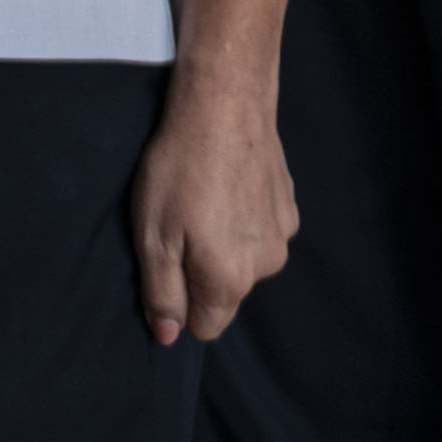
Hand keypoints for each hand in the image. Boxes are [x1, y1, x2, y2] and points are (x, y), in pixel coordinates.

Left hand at [128, 76, 296, 344]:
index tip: (164, 267)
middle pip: (224, 294)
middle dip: (199, 272)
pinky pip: (258, 231)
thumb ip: (161, 293)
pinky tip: (224, 186)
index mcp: (229, 280)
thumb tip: (167, 336)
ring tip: (201, 201)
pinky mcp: (289, 208)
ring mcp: (283, 236)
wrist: (225, 105)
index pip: (203, 327)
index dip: (177, 305)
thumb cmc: (180, 168)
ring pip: (244, 261)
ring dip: (222, 244)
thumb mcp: (151, 236)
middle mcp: (265, 266)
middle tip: (177, 225)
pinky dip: (241, 218)